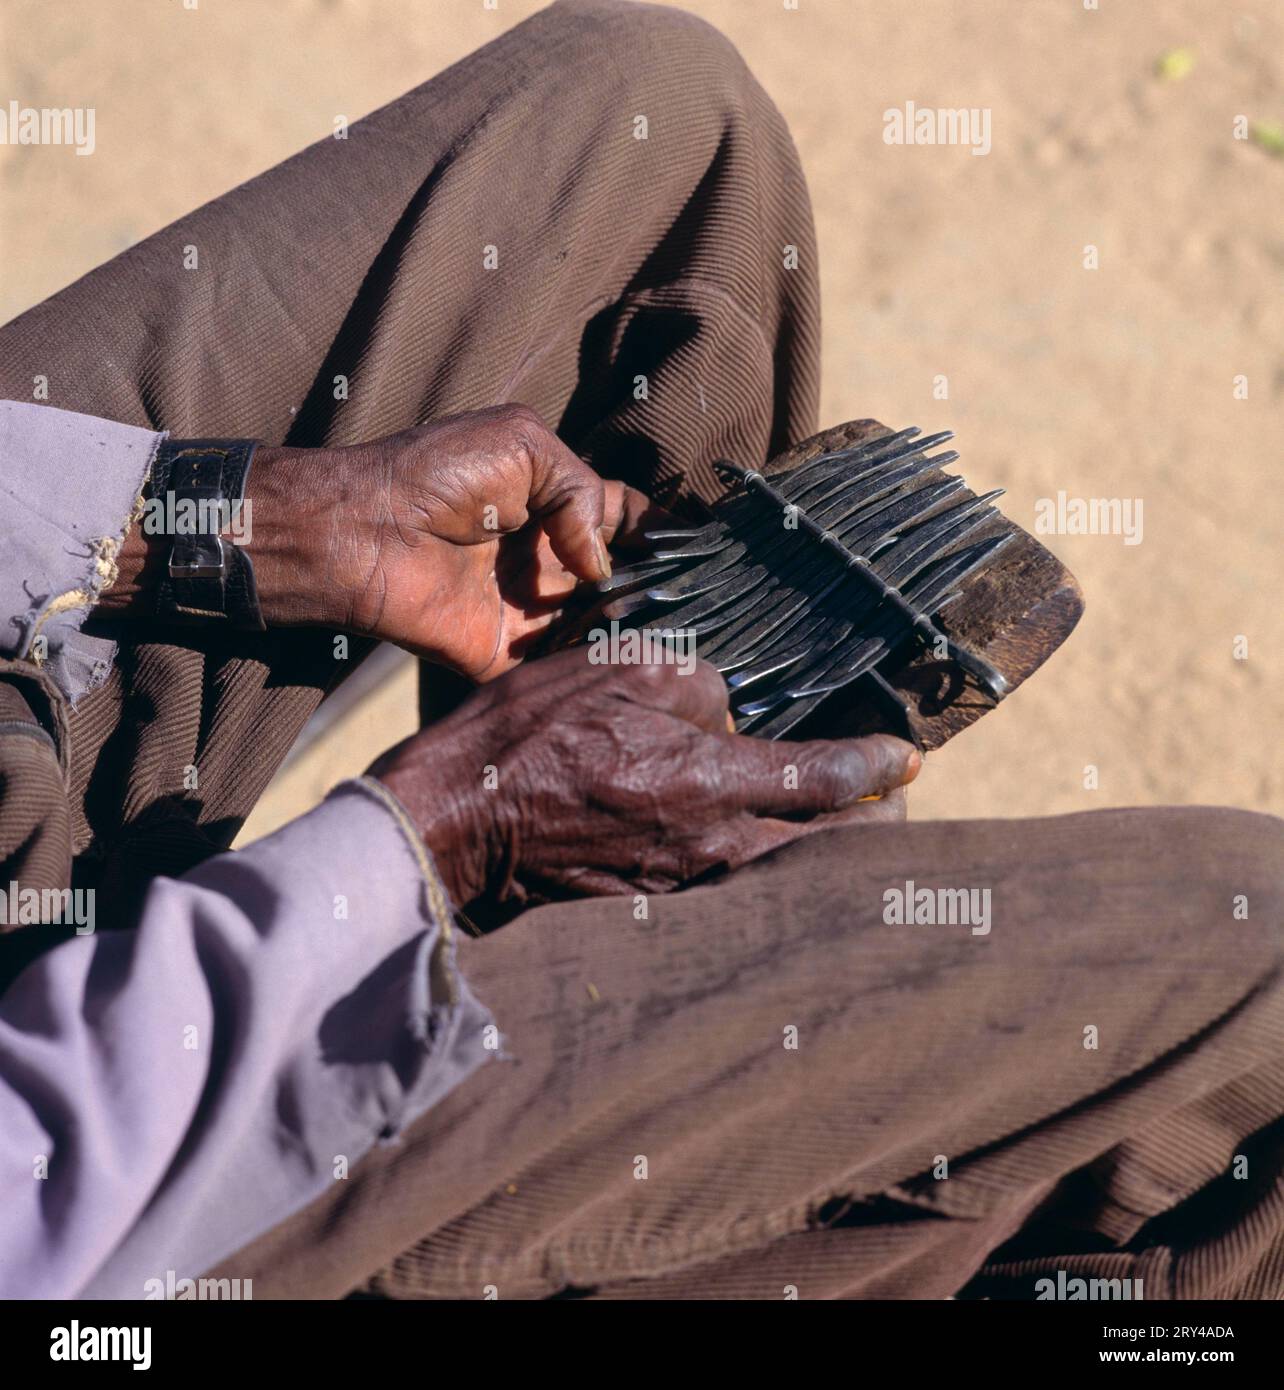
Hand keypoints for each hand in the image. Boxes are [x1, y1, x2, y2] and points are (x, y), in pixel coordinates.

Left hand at [249, 405, 662, 678]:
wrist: (365, 532)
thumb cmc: (436, 475)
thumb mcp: (523, 445)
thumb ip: (582, 492)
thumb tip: (603, 566)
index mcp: (558, 506)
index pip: (628, 521)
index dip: (665, 531)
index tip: (705, 547)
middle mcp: (552, 561)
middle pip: (626, 581)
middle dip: (662, 588)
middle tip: (700, 599)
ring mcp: (534, 610)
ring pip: (605, 628)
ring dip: (637, 631)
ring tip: (680, 632)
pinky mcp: (512, 654)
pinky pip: (563, 669)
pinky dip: (595, 668)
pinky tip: (632, 662)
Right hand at [368, 645, 920, 907]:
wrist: (456, 822)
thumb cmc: (531, 735)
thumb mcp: (621, 667)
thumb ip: (699, 682)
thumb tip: (731, 707)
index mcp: (713, 782)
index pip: (827, 779)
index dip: (879, 765)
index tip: (909, 756)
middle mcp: (713, 847)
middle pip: (826, 851)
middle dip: (870, 825)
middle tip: (890, 800)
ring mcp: (682, 886)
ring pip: (782, 876)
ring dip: (818, 851)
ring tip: (836, 823)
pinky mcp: (650, 905)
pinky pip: (731, 887)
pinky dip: (761, 866)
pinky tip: (754, 842)